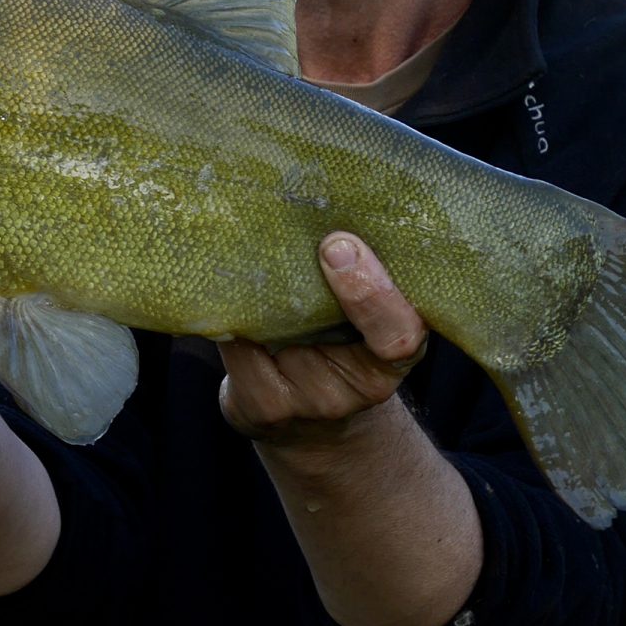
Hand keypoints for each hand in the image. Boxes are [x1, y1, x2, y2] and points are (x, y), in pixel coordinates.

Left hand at [218, 231, 427, 444]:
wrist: (312, 424)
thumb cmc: (341, 350)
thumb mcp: (368, 322)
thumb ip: (361, 276)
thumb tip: (325, 200)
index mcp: (394, 357)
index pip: (400, 334)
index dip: (372, 290)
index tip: (342, 244)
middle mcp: (357, 387)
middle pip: (328, 327)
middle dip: (318, 276)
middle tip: (311, 237)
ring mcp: (309, 401)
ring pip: (276, 328)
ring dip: (262, 287)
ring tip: (249, 243)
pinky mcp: (264, 406)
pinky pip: (240, 347)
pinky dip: (232, 312)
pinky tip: (225, 286)